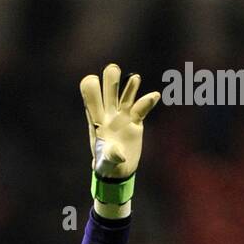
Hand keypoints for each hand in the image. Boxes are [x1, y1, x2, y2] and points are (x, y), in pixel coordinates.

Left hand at [79, 63, 159, 180]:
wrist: (117, 171)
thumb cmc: (106, 165)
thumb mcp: (106, 162)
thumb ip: (110, 155)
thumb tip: (118, 152)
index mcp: (95, 117)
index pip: (89, 93)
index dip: (92, 86)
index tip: (96, 85)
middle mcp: (109, 112)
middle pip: (109, 88)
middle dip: (111, 79)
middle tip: (115, 72)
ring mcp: (122, 115)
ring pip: (126, 94)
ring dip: (130, 85)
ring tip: (135, 79)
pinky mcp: (135, 120)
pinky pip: (141, 107)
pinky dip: (148, 101)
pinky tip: (154, 96)